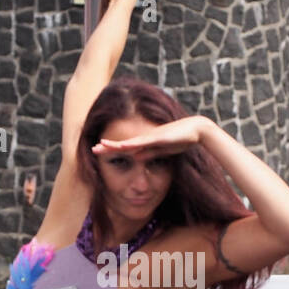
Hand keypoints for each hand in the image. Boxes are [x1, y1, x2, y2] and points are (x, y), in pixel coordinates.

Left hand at [92, 115, 212, 159]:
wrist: (195, 130)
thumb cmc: (180, 140)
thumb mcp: (161, 151)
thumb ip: (149, 153)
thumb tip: (135, 158)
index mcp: (146, 143)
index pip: (125, 148)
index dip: (112, 149)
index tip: (99, 151)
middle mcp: (145, 138)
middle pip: (123, 144)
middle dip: (108, 146)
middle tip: (93, 149)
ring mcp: (151, 136)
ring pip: (130, 142)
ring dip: (116, 145)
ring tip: (102, 146)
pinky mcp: (159, 137)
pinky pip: (144, 142)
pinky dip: (133, 144)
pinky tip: (124, 146)